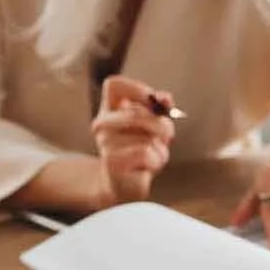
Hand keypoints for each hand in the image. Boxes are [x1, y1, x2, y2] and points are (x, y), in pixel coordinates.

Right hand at [90, 76, 175, 204]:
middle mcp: (101, 124)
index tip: (153, 103)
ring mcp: (105, 143)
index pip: (113, 85)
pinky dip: (156, 160)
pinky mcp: (112, 162)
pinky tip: (149, 167)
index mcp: (108, 110)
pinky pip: (146, 153)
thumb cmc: (140, 152)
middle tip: (168, 135)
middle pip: (136, 112)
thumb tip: (165, 99)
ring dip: (161, 148)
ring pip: (147, 136)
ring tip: (153, 156)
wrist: (124, 185)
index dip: (138, 90)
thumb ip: (159, 109)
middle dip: (160, 125)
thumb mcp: (152, 127)